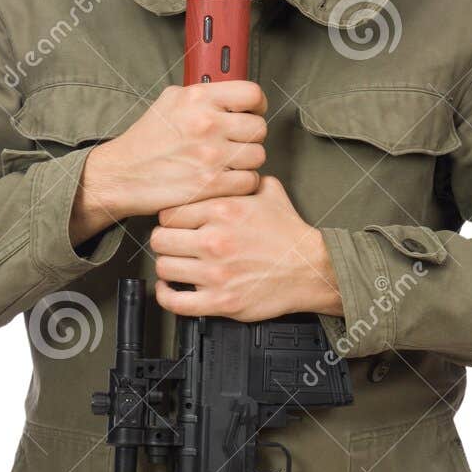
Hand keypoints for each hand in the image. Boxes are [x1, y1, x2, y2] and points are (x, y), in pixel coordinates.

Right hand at [74, 81, 266, 228]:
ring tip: (228, 163)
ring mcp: (211, 155)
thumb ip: (203, 96)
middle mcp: (207, 123)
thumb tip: (230, 95)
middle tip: (234, 143)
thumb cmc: (145, 141)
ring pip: (258, 156)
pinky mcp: (211, 183)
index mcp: (198, 99)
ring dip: (247, 162)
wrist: (122, 175)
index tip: (251, 113)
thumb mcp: (169, 102)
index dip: (256, 105)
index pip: (252, 94)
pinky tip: (225, 180)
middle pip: (258, 128)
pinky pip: (249, 181)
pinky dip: (241, 183)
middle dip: (249, 137)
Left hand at [150, 175, 343, 322]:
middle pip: (160, 239)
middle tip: (173, 244)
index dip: (170, 218)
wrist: (311, 269)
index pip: (169, 212)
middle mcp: (214, 240)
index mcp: (222, 211)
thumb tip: (232, 171)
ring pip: (164, 267)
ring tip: (175, 264)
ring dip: (167, 266)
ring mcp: (215, 273)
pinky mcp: (220, 301)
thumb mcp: (270, 193)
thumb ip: (244, 179)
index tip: (176, 224)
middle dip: (164, 241)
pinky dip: (166, 295)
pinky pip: (175, 301)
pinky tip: (169, 288)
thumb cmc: (290, 234)